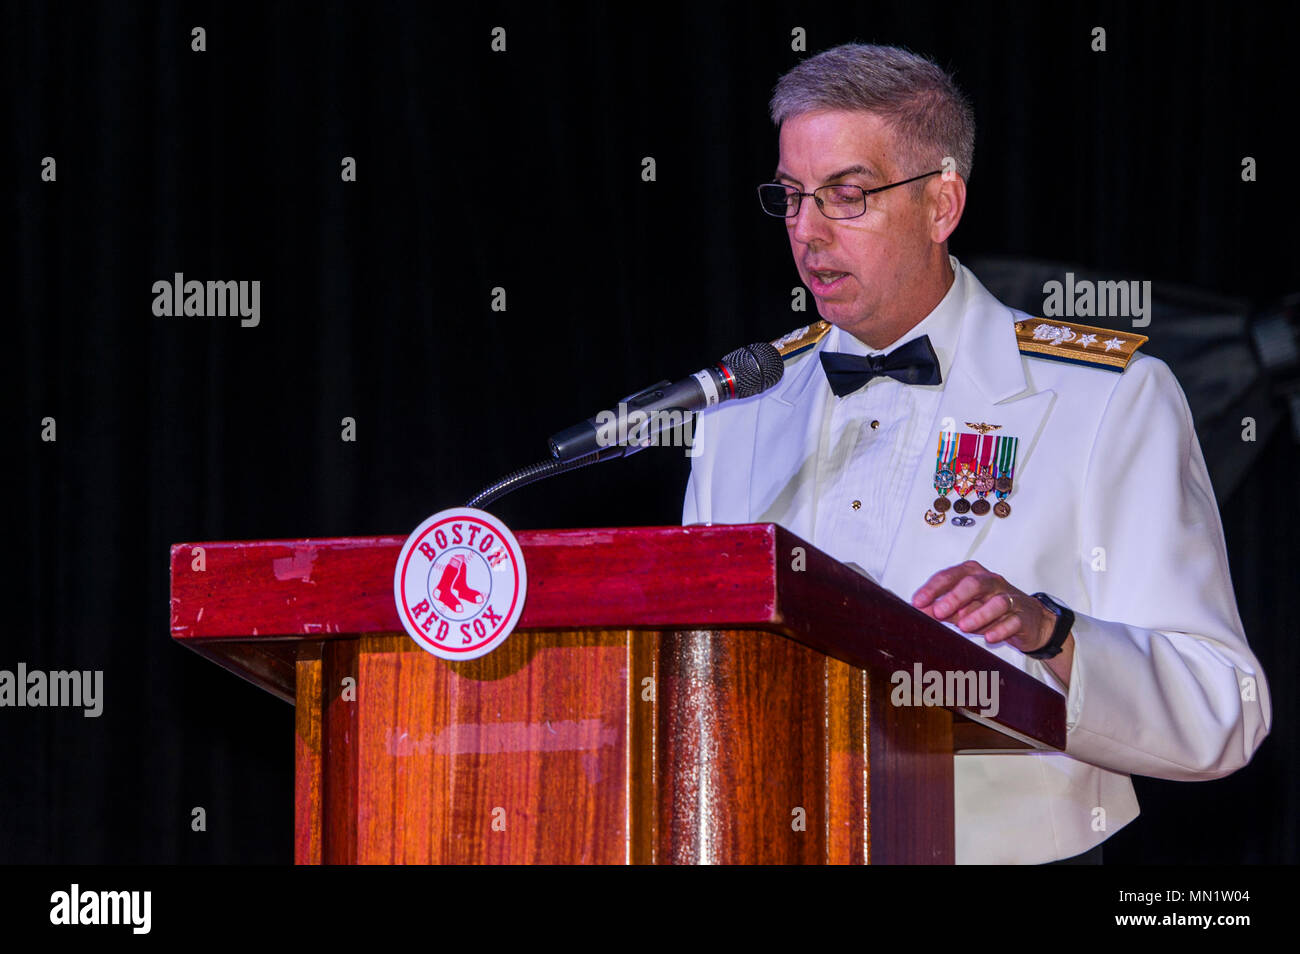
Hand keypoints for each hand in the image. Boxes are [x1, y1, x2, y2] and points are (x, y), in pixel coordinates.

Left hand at [911, 560, 1053, 654]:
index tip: (918, 602)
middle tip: (938, 612)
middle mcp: (992, 582)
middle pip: (974, 584)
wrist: (1029, 621)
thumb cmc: (991, 610)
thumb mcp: (963, 608)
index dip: (933, 589)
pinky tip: (989, 637)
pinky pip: (1013, 621)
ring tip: (963, 627)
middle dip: (954, 597)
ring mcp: (1010, 598)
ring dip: (978, 614)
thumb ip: (942, 608)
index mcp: (973, 575)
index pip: (950, 576)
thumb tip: (918, 610)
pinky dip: (1001, 629)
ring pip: (997, 602)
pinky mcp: (1023, 616)